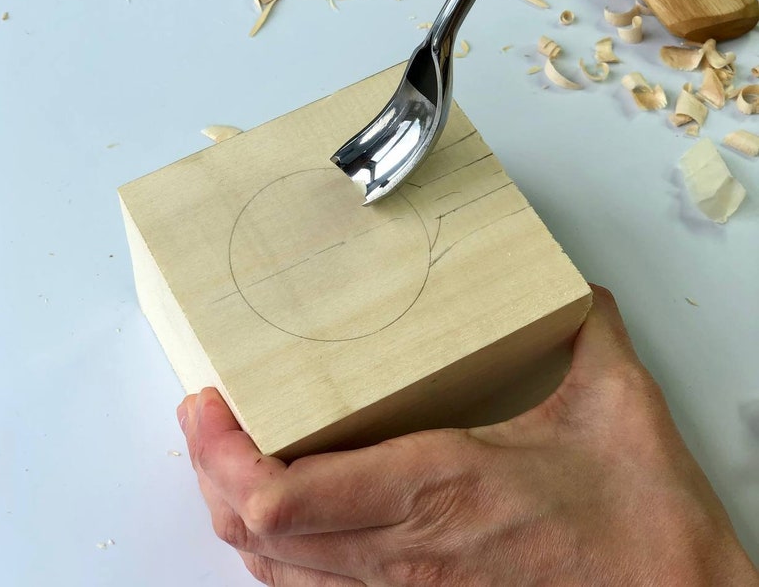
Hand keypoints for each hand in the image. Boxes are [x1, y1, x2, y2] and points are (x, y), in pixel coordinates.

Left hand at [177, 286, 757, 585]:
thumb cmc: (643, 528)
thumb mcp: (617, 407)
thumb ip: (584, 330)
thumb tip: (573, 289)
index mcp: (442, 488)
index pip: (286, 496)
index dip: (225, 452)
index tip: (210, 400)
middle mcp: (407, 551)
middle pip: (256, 532)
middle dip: (210, 468)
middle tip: (204, 411)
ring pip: (274, 570)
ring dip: (232, 510)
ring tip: (224, 451)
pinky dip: (273, 550)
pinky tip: (275, 514)